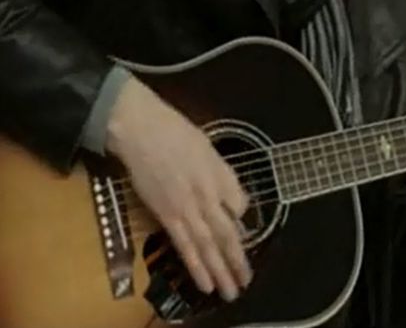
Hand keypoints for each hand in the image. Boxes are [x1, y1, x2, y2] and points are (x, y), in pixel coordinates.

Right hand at [106, 76, 251, 300]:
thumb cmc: (175, 132)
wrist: (143, 130)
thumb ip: (222, 174)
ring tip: (231, 291)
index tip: (243, 236)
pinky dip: (197, 266)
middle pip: (228, 233)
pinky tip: (205, 282)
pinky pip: (185, 246)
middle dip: (238, 259)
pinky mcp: (167, 215)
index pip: (239, 206)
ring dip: (221, 270)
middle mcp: (210, 195)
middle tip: (247, 281)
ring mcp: (189, 207)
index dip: (241, 223)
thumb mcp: (209, 148)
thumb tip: (233, 200)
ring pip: (209, 246)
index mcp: (221, 176)